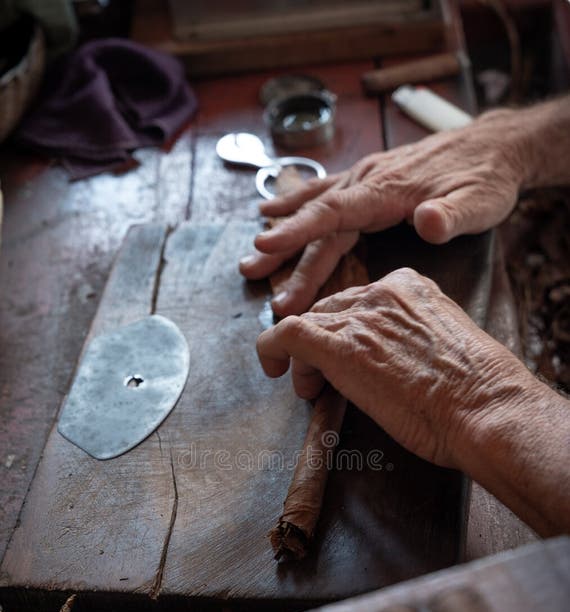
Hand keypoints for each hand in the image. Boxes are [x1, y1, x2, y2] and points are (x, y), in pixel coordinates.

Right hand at [242, 108, 530, 315]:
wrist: (496, 146)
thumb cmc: (488, 179)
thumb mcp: (480, 202)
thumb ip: (452, 215)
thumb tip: (428, 222)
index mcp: (387, 190)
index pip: (334, 212)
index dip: (298, 230)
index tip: (265, 243)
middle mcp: (368, 180)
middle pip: (318, 218)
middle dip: (282, 248)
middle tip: (249, 273)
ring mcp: (366, 178)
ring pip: (315, 206)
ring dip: (282, 231)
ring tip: (251, 259)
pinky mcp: (370, 180)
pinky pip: (325, 193)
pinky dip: (297, 204)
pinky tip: (273, 210)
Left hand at [256, 267, 533, 469]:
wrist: (485, 409)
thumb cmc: (478, 394)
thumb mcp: (445, 348)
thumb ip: (412, 341)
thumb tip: (389, 362)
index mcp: (412, 286)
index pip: (359, 299)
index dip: (344, 330)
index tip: (345, 359)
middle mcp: (382, 291)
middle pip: (329, 309)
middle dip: (320, 344)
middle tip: (322, 381)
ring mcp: (359, 316)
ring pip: (306, 322)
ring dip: (301, 357)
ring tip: (309, 389)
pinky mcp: (338, 346)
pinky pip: (285, 334)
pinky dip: (270, 349)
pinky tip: (272, 370)